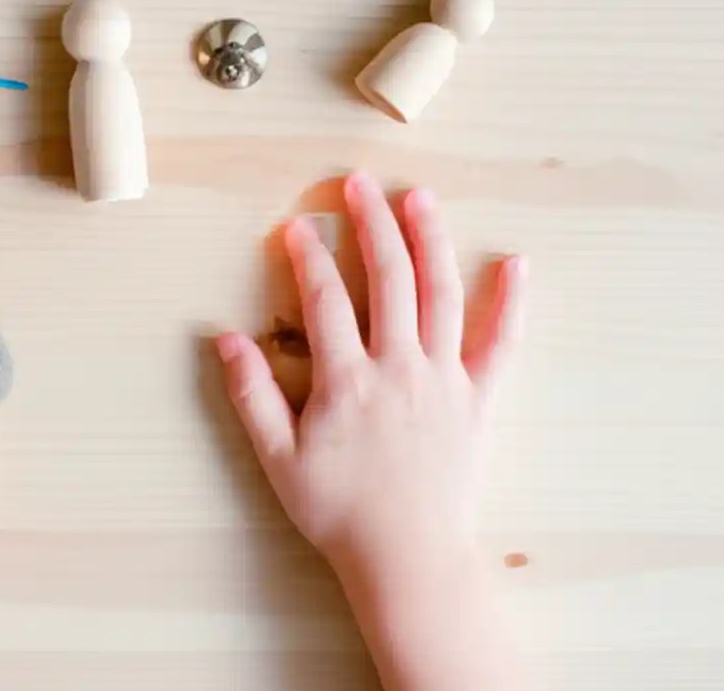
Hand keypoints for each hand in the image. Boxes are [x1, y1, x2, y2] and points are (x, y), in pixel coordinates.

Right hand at [217, 173, 525, 567]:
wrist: (408, 556)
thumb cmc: (339, 512)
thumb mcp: (278, 459)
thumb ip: (252, 395)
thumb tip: (226, 338)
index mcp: (347, 381)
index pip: (325, 300)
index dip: (307, 257)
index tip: (295, 226)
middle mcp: (399, 368)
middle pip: (388, 279)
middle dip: (370, 224)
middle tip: (358, 183)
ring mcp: (444, 380)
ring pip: (441, 295)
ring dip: (430, 240)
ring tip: (419, 197)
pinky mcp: (478, 400)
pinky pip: (500, 344)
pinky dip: (510, 303)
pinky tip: (515, 264)